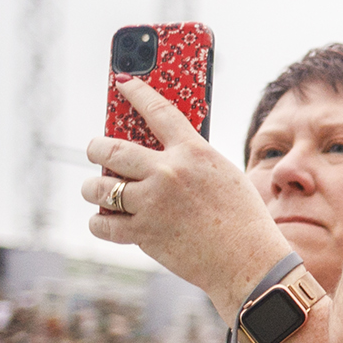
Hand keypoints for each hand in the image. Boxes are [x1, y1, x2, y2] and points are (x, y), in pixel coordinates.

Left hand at [83, 77, 290, 315]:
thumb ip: (193, 162)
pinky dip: (100, 223)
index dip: (137, 92)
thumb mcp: (224, 176)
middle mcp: (169, 173)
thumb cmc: (244, 219)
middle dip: (96, 149)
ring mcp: (153, 203)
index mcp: (195, 153)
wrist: (250, 261)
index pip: (158, 111)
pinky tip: (105, 221)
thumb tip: (158, 155)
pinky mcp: (144, 233)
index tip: (122, 82)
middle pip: (110, 149)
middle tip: (96, 151)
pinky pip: (103, 224)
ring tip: (97, 190)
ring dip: (93, 188)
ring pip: (99, 187)